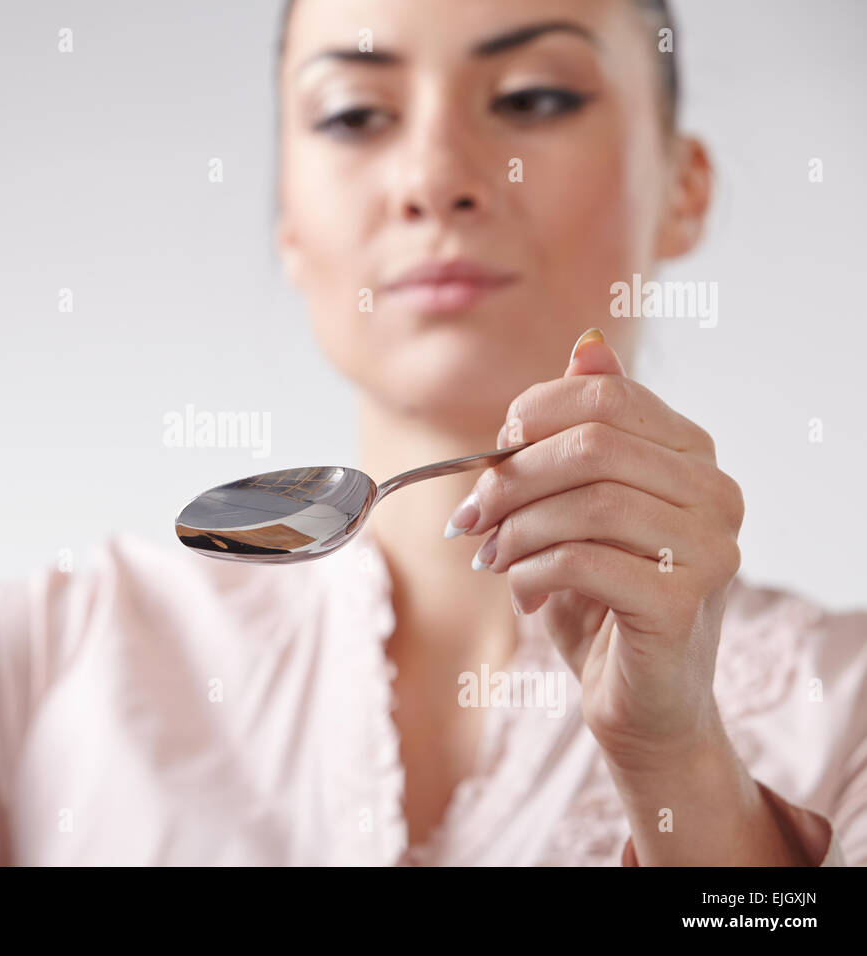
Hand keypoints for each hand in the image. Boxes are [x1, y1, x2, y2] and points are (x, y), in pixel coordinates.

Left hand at [447, 328, 744, 772]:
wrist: (640, 699)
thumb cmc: (601, 596)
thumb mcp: (579, 505)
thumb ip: (581, 432)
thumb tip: (587, 346)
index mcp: (692, 453)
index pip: (605, 396)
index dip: (532, 416)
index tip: (493, 455)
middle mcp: (715, 491)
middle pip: (592, 445)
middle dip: (512, 479)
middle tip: (472, 517)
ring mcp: (710, 547)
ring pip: (586, 503)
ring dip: (516, 531)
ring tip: (492, 559)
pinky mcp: (684, 602)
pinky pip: (583, 561)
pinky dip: (533, 572)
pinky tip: (524, 594)